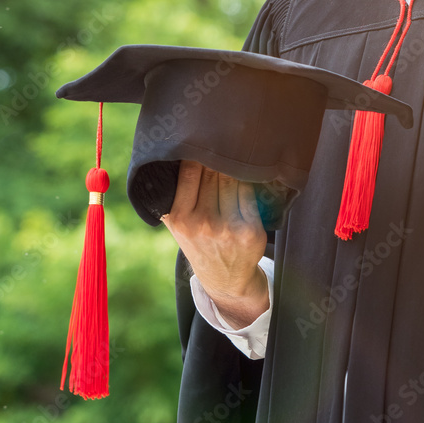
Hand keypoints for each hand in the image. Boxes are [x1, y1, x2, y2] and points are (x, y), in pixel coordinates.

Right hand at [160, 160, 268, 328]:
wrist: (226, 280)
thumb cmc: (199, 242)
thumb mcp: (178, 224)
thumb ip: (173, 195)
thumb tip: (178, 155)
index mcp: (180, 218)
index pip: (189, 172)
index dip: (198, 154)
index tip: (203, 143)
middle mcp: (202, 223)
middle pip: (212, 174)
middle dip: (218, 159)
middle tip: (222, 145)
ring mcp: (227, 228)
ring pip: (231, 180)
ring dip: (234, 167)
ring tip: (235, 157)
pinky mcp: (250, 230)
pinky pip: (249, 192)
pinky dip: (249, 181)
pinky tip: (248, 175)